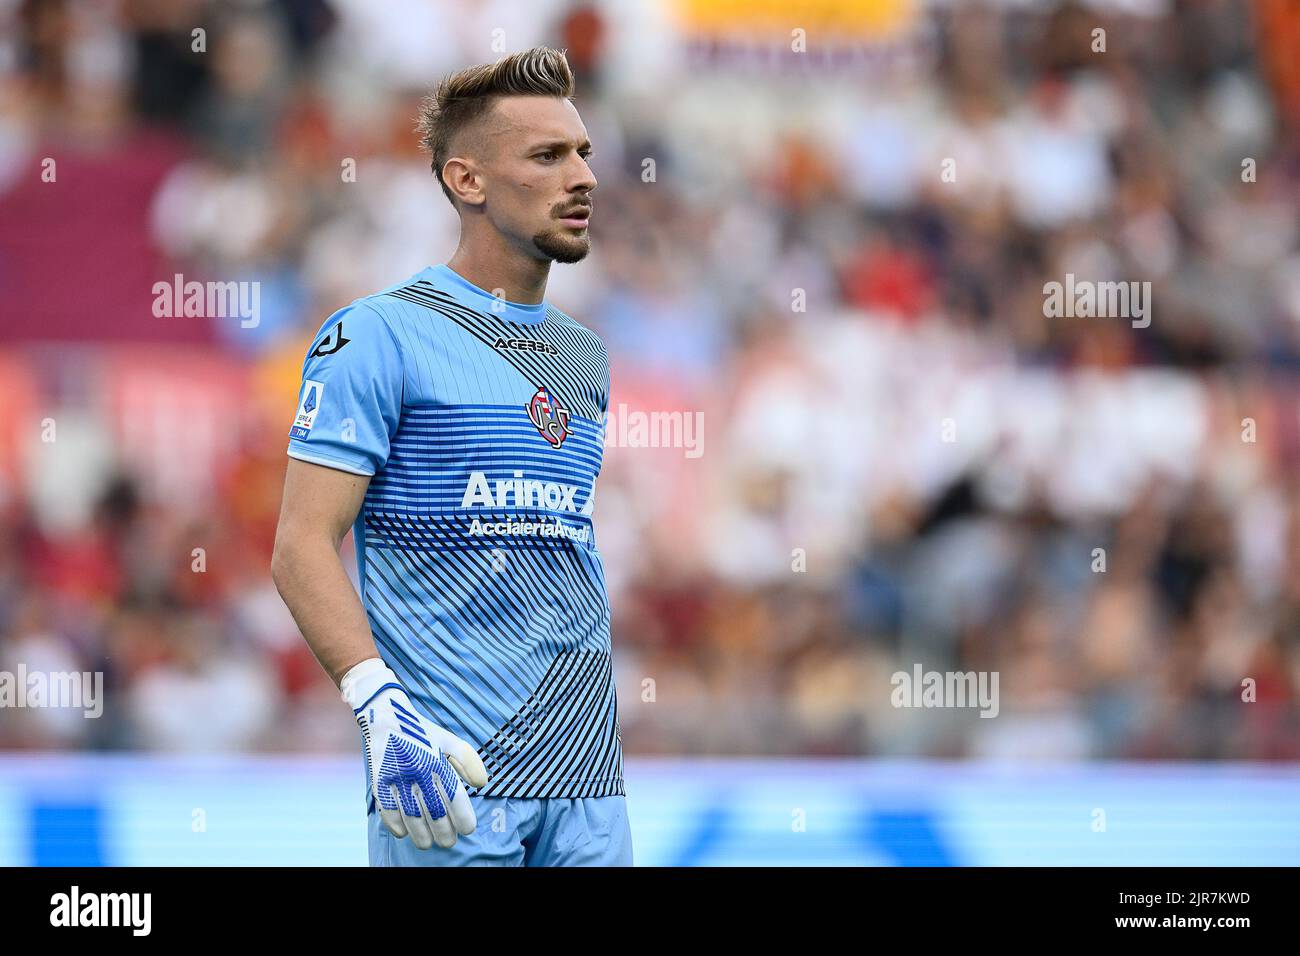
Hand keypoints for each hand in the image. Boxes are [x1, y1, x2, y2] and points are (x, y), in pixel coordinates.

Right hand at [342, 658, 488, 849]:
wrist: (386, 717)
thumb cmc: (423, 733)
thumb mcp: (449, 740)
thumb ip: (468, 761)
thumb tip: (481, 785)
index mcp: (438, 761)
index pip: (455, 797)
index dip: (464, 818)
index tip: (468, 829)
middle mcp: (418, 771)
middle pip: (435, 812)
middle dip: (445, 833)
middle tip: (450, 842)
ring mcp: (397, 777)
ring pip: (412, 817)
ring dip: (422, 835)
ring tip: (429, 844)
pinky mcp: (379, 781)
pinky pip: (388, 811)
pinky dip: (397, 826)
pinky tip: (405, 833)